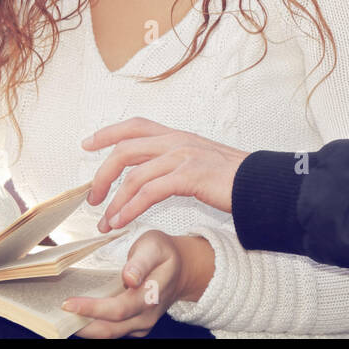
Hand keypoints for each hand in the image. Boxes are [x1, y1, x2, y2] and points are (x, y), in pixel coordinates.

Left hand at [61, 231, 212, 337]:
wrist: (181, 270)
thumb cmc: (163, 253)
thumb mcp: (154, 245)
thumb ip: (141, 261)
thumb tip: (129, 278)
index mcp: (152, 293)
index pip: (119, 309)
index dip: (92, 309)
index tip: (68, 303)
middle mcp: (147, 314)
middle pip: (110, 328)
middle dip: (82, 324)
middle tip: (57, 312)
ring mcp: (142, 324)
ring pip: (110, 334)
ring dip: (85, 328)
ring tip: (62, 318)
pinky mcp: (136, 327)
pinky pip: (113, 332)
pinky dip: (94, 327)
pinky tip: (78, 317)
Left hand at [82, 118, 248, 231]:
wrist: (261, 182)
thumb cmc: (234, 178)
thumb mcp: (200, 159)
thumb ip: (176, 161)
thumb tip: (154, 174)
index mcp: (178, 135)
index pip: (135, 125)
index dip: (108, 132)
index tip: (87, 143)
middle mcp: (176, 141)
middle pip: (125, 149)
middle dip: (102, 174)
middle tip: (92, 198)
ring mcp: (182, 156)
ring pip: (134, 175)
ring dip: (114, 202)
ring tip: (106, 222)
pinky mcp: (188, 176)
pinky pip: (149, 192)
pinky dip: (130, 208)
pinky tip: (123, 221)